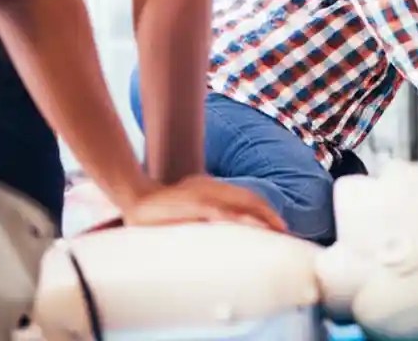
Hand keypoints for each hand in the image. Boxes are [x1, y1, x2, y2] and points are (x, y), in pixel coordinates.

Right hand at [121, 175, 286, 231]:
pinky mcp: (192, 204)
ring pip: (238, 203)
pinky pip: (219, 210)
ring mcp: (202, 194)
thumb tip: (224, 231)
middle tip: (283, 230)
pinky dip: (236, 218)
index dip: (264, 209)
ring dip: (258, 216)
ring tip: (274, 229)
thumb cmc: (162, 208)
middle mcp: (211, 187)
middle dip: (268, 214)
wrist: (135, 199)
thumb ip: (207, 216)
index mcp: (212, 187)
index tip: (278, 225)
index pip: (245, 196)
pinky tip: (249, 225)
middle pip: (248, 198)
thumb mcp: (189, 208)